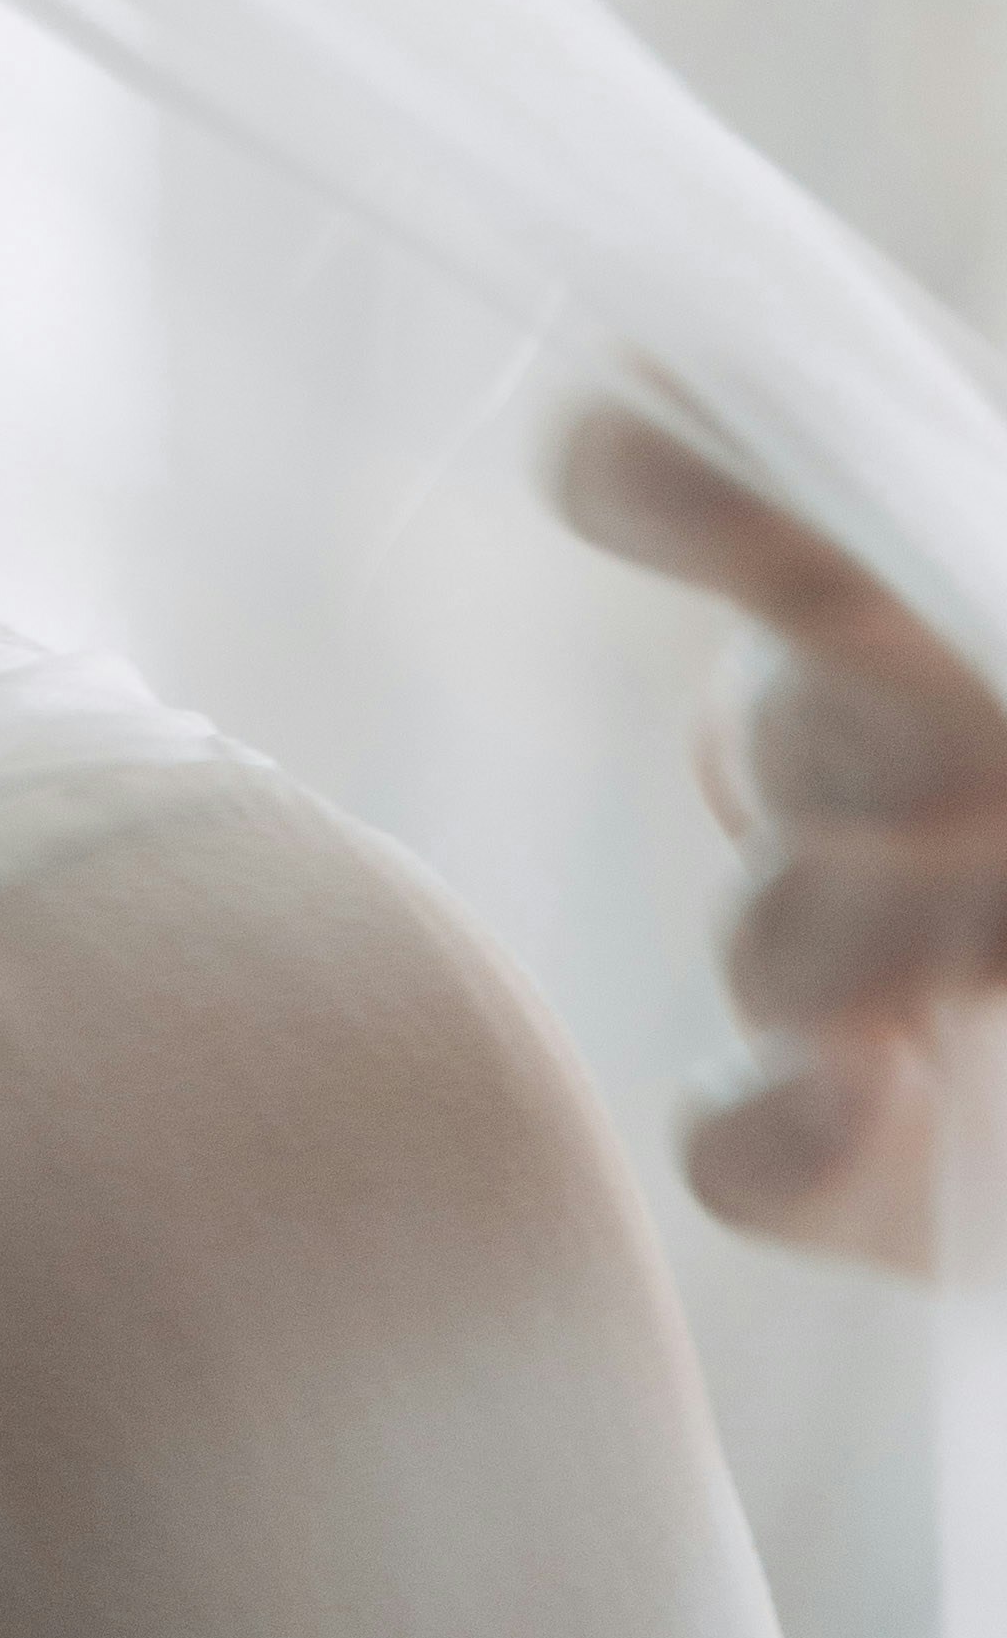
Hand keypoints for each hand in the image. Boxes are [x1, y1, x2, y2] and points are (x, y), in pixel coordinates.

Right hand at [559, 401, 1006, 1272]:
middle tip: (977, 778)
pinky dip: (781, 1130)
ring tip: (991, 954)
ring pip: (758, 933)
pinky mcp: (883, 1171)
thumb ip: (985, 566)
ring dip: (854, 937)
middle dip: (842, 742)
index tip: (664, 480)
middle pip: (747, 724)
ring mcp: (891, 980)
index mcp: (964, 600)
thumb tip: (879, 577)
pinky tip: (875, 1096)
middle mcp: (914, 776)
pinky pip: (733, 1150)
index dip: (672, 467)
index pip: (736, 479)